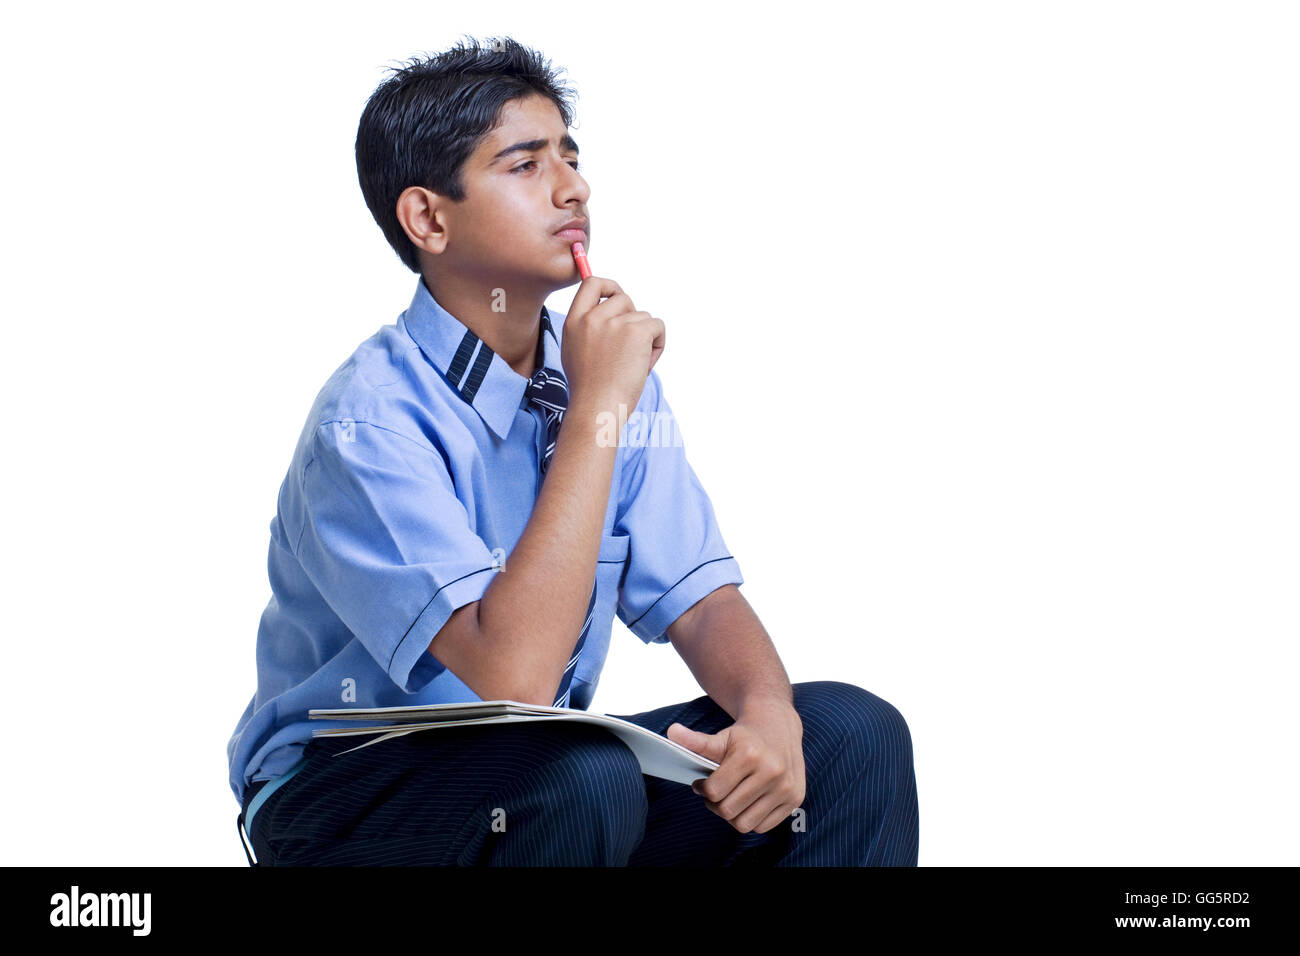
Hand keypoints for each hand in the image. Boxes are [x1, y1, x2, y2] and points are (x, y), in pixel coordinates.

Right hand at [561, 275, 664, 412]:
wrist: (597, 408)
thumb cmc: (590, 390)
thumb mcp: (575, 352)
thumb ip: (587, 329)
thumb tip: (609, 312)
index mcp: (574, 321)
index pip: (591, 284)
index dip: (608, 286)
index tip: (616, 295)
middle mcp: (593, 317)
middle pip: (624, 299)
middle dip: (632, 320)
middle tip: (629, 349)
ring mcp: (615, 322)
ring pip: (643, 317)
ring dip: (645, 338)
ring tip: (633, 365)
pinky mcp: (637, 331)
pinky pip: (657, 326)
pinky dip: (658, 344)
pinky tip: (645, 364)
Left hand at [666, 697, 805, 833]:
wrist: (779, 726)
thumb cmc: (745, 736)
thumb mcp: (721, 737)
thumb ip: (695, 741)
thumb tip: (671, 733)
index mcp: (749, 755)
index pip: (715, 791)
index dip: (703, 790)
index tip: (702, 784)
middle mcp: (771, 771)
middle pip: (728, 810)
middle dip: (715, 804)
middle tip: (714, 793)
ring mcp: (785, 787)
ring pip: (746, 823)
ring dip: (733, 815)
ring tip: (729, 799)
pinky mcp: (795, 798)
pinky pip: (764, 826)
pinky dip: (751, 819)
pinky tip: (747, 802)